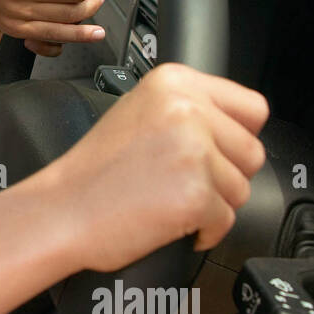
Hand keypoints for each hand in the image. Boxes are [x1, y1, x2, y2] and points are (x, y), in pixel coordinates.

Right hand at [32, 63, 270, 273]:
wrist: (61, 212)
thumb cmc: (92, 173)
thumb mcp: (137, 113)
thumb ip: (186, 108)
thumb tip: (234, 124)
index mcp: (174, 82)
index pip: (252, 107)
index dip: (236, 136)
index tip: (215, 151)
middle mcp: (187, 110)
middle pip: (252, 150)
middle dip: (225, 174)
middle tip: (181, 181)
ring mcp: (194, 152)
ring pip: (241, 187)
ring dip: (213, 203)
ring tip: (169, 198)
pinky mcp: (197, 194)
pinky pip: (226, 220)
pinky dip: (203, 231)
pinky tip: (170, 220)